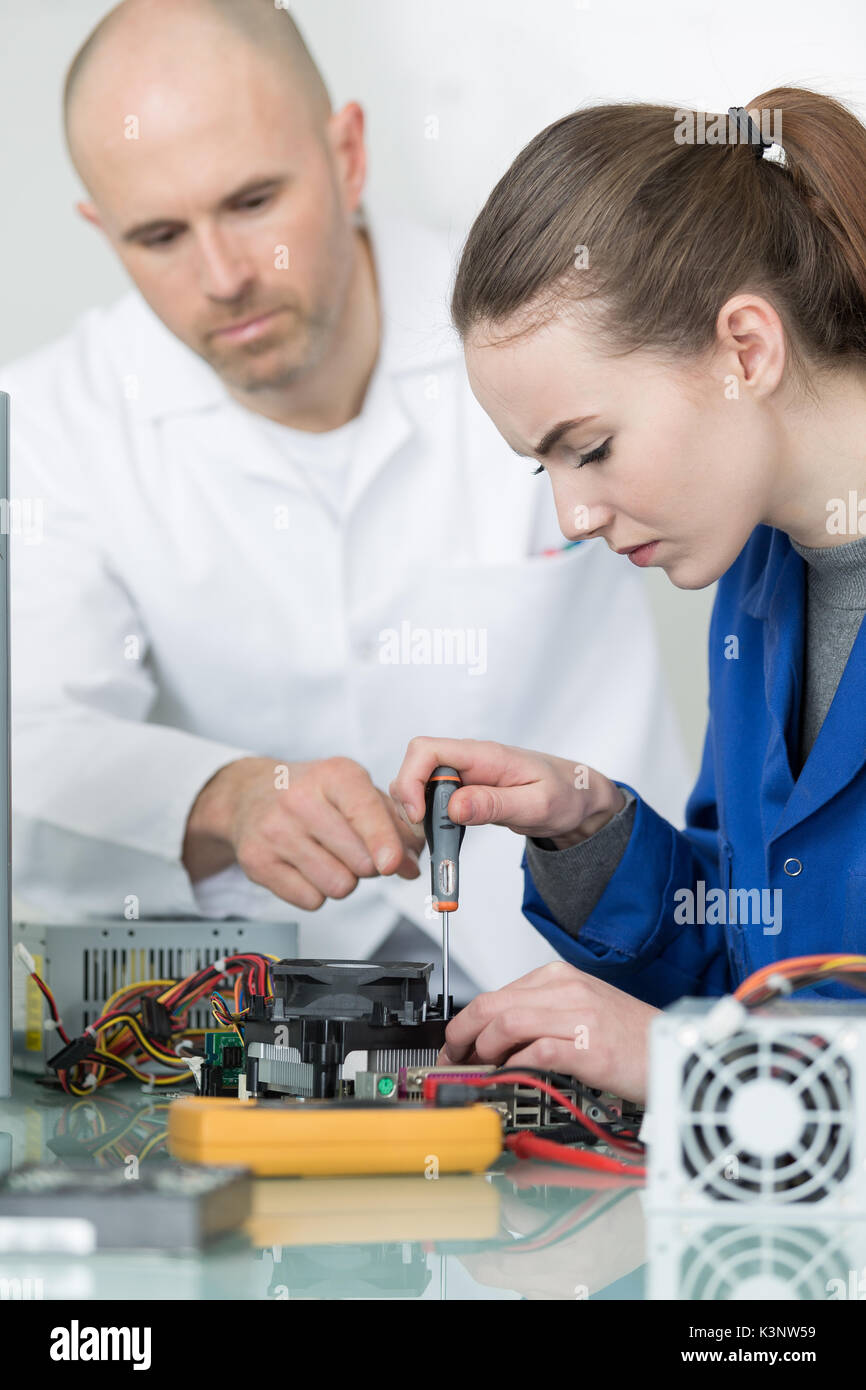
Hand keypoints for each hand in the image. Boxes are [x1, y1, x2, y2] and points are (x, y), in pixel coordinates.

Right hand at [183, 755, 424, 909]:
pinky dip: (317, 892)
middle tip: (354, 849)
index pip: (364, 811)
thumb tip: (412, 865)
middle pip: (361, 861)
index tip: (392, 862)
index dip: (383, 840)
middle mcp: (300, 799)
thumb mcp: (355, 791)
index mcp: (334, 775)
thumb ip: (394, 825)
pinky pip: (311, 900)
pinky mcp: (257, 861)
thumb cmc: (313, 794)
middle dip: (371, 865)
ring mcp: (275, 831)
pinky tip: (305, 866)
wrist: (250, 794)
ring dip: (344, 880)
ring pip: (339, 885)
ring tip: (328, 855)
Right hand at [390, 736, 624, 846]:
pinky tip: (446, 838)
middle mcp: (469, 760)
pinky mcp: (465, 791)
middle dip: (410, 800)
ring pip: (420, 784)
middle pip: (416, 767)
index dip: (410, 780)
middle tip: (428, 833)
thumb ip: (495, 805)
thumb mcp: (537, 806)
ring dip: (420, 812)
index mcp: (484, 755)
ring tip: (440, 839)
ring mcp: (466, 775)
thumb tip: (453, 807)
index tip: (419, 815)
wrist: (577, 798)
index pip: (426, 750)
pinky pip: (435, 800)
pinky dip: (432, 820)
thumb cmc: (564, 795)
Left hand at [439, 960, 657, 1102]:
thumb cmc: (629, 1037)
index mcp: (560, 978)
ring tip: (481, 1070)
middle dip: (461, 1035)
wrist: (674, 1050)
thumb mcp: (580, 1011)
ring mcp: (579, 1016)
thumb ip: (539, 1016)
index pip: (496, 994)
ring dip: (484, 1050)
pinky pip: (537, 1052)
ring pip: (507, 1023)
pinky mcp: (590, 1046)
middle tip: (454, 1060)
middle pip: (492, 1005)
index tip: (455, 1046)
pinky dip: (514, 1066)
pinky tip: (510, 1077)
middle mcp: (567, 989)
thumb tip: (493, 1038)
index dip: (466, 1023)